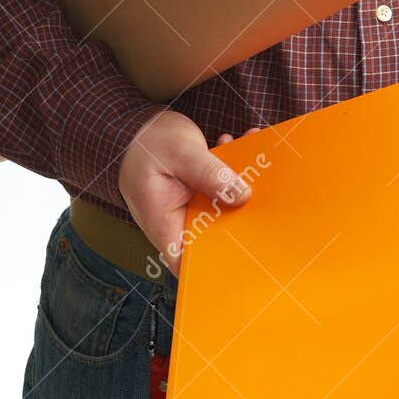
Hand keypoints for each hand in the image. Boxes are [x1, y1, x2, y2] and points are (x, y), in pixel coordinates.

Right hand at [118, 109, 257, 278]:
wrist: (135, 129)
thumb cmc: (145, 144)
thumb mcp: (180, 153)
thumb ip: (209, 174)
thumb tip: (241, 195)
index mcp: (164, 224)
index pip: (187, 264)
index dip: (212, 269)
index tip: (243, 257)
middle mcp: (178, 222)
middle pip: (215, 237)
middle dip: (240, 219)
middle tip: (263, 197)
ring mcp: (191, 209)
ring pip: (223, 211)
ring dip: (240, 188)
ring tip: (254, 158)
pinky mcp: (200, 194)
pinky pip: (223, 191)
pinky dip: (235, 173)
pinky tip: (243, 145)